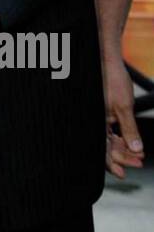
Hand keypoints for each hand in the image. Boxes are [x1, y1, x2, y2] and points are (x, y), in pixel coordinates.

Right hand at [102, 51, 144, 178]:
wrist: (105, 59)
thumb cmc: (112, 80)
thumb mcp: (125, 107)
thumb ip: (130, 130)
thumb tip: (137, 150)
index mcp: (95, 122)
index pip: (102, 151)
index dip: (114, 163)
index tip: (124, 173)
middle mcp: (93, 121)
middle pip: (105, 147)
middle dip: (122, 156)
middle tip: (139, 161)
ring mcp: (96, 116)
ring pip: (107, 139)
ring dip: (122, 147)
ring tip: (138, 153)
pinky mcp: (100, 111)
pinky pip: (107, 129)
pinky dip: (119, 136)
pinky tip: (128, 140)